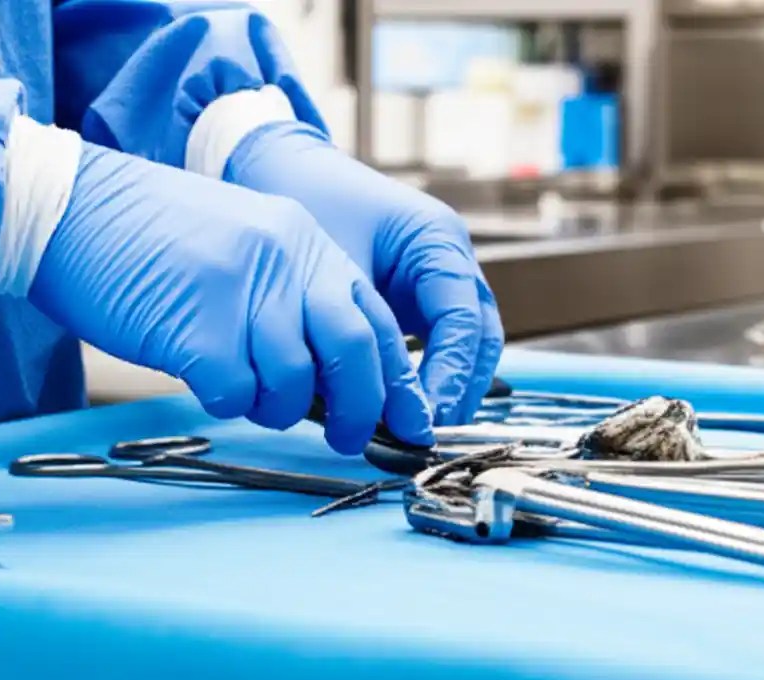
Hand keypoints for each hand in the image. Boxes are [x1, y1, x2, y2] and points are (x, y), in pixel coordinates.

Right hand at [28, 143, 433, 452]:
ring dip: (277, 408)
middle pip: (354, 352)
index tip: (408, 421)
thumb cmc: (154, 239)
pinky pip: (235, 394)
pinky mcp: (197, 325)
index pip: (376, 319)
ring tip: (245, 389)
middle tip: (350, 441)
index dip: (397, 379)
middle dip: (362, 410)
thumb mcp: (247, 247)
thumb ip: (296, 297)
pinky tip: (202, 378)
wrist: (71, 206)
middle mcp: (287, 261)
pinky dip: (226, 402)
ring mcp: (244, 291)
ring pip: (295, 383)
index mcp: (306, 242)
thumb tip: (339, 377)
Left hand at [223, 122, 503, 424]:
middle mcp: (451, 257)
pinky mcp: (420, 291)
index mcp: (438, 239)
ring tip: (417, 427)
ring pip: (467, 342)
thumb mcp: (334, 266)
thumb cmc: (307, 201)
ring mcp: (441, 275)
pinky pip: (441, 339)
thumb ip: (360, 328)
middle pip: (480, 334)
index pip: (463, 318)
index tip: (428, 414)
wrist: (283, 164)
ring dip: (450, 384)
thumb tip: (372, 398)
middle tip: (427, 430)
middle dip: (460, 386)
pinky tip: (404, 403)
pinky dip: (430, 371)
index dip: (451, 372)